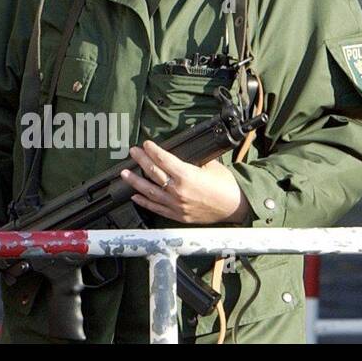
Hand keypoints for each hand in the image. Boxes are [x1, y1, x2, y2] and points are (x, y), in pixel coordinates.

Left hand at [120, 140, 249, 224]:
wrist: (236, 206)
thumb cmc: (226, 185)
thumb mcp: (209, 165)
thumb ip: (191, 160)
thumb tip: (178, 154)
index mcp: (187, 176)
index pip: (163, 159)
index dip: (152, 150)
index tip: (146, 144)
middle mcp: (179, 191)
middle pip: (154, 173)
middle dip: (141, 160)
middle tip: (133, 152)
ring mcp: (177, 205)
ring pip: (150, 192)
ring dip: (135, 182)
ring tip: (124, 174)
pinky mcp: (179, 216)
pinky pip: (157, 209)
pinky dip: (145, 202)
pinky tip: (135, 196)